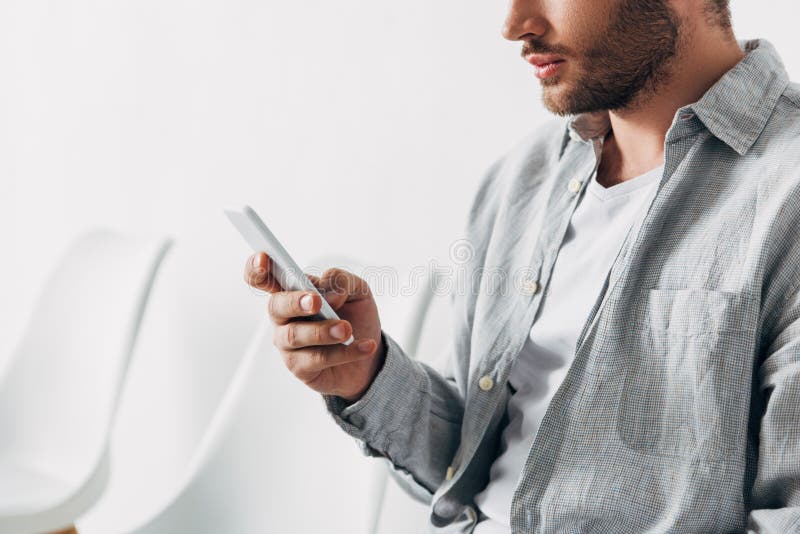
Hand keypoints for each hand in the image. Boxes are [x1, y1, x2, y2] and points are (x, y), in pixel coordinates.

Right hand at [243, 252, 385, 402]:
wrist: (369, 355)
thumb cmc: (354, 317)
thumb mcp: (357, 291)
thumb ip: (342, 281)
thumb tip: (330, 293)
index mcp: (292, 291)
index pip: (263, 278)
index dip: (256, 268)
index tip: (263, 258)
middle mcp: (284, 316)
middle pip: (276, 306)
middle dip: (295, 302)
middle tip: (316, 302)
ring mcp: (288, 343)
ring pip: (295, 335)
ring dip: (323, 331)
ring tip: (347, 330)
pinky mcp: (299, 367)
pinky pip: (317, 359)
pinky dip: (345, 351)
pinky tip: (364, 346)